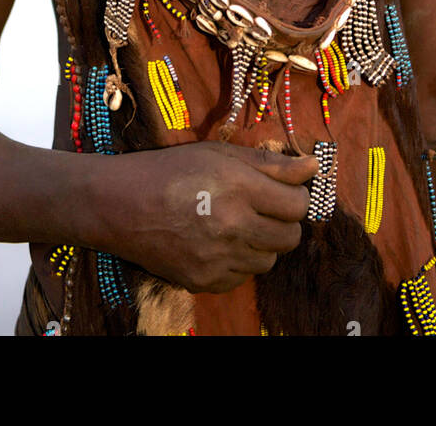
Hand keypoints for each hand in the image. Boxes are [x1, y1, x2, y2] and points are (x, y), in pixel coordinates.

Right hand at [86, 142, 318, 294]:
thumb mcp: (220, 153)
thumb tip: (314, 167)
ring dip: (262, 243)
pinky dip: (239, 262)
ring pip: (270, 260)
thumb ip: (271, 163)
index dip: (295, 195)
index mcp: (239, 187)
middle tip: (261, 207)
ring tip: (236, 224)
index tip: (282, 190)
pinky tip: (218, 242)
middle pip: (291, 236)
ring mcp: (219, 259)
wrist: (121, 205)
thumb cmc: (171, 170)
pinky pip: (243, 277)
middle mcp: (234, 226)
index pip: (298, 204)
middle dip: (283, 221)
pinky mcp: (205, 282)